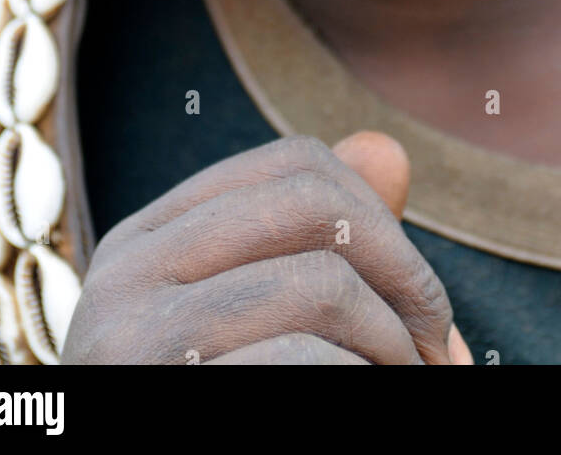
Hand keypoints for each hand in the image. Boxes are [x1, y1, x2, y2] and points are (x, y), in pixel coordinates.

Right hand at [60, 130, 471, 364]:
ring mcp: (130, 338)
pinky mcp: (159, 392)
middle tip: (435, 350)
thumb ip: (319, 248)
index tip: (418, 300)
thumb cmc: (223, 403)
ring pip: (321, 284)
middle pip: (313, 203)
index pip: (294, 166)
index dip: (380, 215)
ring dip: (392, 346)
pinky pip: (303, 361)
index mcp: (148, 243)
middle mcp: (125, 273)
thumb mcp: (259, 329)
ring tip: (400, 386)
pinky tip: (360, 410)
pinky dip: (359, 385)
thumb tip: (387, 149)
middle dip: (402, 272)